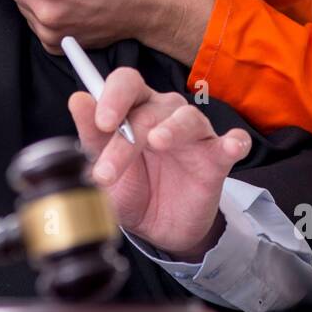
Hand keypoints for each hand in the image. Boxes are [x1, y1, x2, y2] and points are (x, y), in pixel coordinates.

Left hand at [67, 67, 250, 261]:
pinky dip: (234, 142)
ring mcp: (194, 134)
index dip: (113, 96)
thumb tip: (78, 99)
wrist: (157, 228)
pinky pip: (233, 142)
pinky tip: (231, 146)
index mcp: (135, 108)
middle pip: (148, 110)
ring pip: (187, 118)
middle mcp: (165, 113)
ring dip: (171, 129)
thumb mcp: (104, 167)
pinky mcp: (217, 158)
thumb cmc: (132, 188)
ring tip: (156, 142)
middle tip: (105, 171)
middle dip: (124, 141)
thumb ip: (91, 134)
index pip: (127, 83)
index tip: (101, 122)